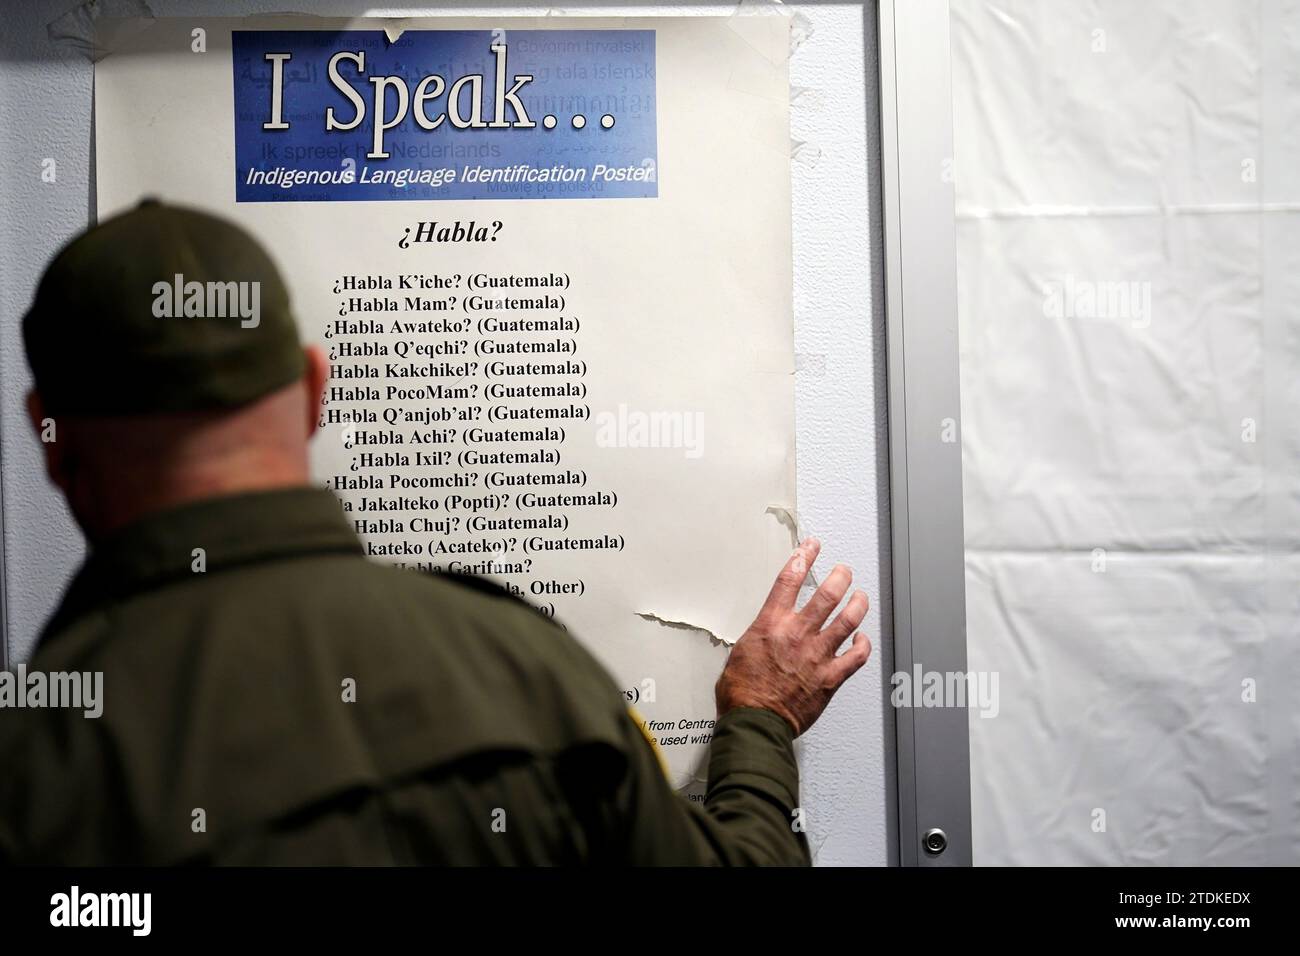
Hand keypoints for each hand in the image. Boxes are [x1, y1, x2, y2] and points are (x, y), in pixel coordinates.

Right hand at [716, 538, 870, 735]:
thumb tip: (763, 635)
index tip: (812, 546)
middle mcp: (797, 634)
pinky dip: (863, 645)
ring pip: (848, 620)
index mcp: (771, 624)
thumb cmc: (741, 692)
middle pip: (827, 594)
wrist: (754, 721)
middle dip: (839, 577)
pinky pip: (856, 657)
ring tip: (861, 597)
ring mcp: (817, 655)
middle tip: (844, 571)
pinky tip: (863, 639)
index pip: (790, 580)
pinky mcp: (831, 678)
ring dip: (857, 604)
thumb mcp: (740, 651)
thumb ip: (758, 636)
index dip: (803, 556)